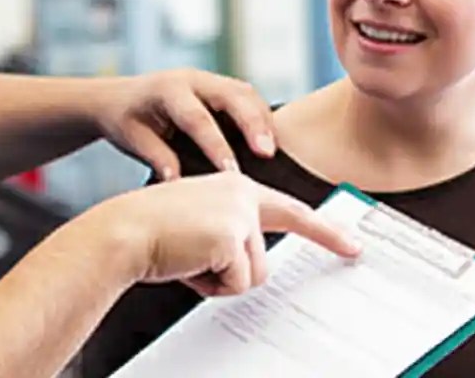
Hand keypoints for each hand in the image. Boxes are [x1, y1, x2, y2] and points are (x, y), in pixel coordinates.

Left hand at [95, 68, 276, 180]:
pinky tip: (270, 139)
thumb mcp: (132, 138)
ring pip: (245, 93)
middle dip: (252, 123)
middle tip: (267, 153)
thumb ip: (156, 157)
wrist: (116, 96)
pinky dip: (261, 115)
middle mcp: (191, 79)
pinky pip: (247, 96)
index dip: (216, 146)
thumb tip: (178, 181)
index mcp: (167, 90)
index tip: (230, 173)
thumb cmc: (124, 119)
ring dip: (262, 119)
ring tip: (274, 149)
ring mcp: (208, 79)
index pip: (196, 118)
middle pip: (231, 96)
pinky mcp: (219, 87)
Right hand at [98, 172, 360, 296]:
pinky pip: (236, 283)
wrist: (122, 232)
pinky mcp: (232, 236)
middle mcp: (241, 193)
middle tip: (262, 261)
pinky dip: (210, 286)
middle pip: (264, 260)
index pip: (290, 211)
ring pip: (252, 275)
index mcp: (234, 187)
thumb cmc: (151, 233)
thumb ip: (229, 237)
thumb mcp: (198, 228)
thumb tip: (250, 270)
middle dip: (238, 276)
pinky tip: (187, 265)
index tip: (352, 246)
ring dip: (218, 281)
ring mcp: (239, 213)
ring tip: (188, 260)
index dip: (325, 232)